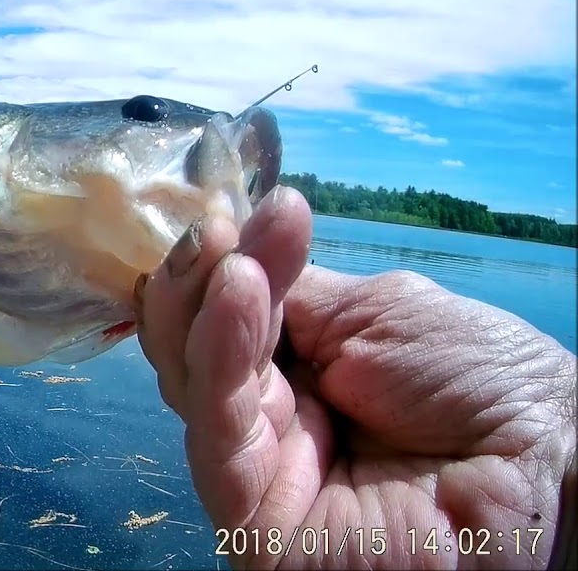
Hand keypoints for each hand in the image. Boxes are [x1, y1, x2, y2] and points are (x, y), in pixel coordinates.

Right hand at [136, 186, 576, 569]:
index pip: (228, 318)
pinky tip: (234, 298)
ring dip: (204, 311)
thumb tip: (228, 256)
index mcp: (298, 372)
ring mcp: (259, 473)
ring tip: (233, 260)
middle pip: (194, 350)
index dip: (218, 265)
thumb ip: (291, 296)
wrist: (546, 461)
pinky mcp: (255, 521)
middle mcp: (271, 421)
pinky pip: (219, 440)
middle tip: (216, 229)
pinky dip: (216, 362)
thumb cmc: (480, 381)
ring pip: (194, 389)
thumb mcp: (375, 312)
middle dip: (198, 282)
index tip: (230, 215)